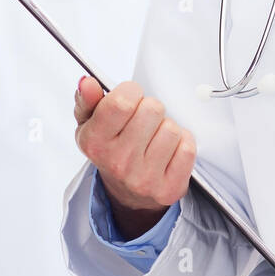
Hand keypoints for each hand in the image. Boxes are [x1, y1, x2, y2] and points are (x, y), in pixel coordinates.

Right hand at [74, 76, 195, 239]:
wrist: (126, 193)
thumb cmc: (111, 148)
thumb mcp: (90, 122)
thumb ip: (87, 98)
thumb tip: (88, 82)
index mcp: (95, 142)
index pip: (123, 102)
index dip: (131, 91)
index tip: (130, 98)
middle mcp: (118, 163)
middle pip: (153, 109)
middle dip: (151, 109)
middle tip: (143, 121)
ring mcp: (144, 179)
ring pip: (172, 128)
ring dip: (166, 127)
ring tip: (154, 137)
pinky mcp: (168, 189)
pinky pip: (187, 148)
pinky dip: (182, 144)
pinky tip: (168, 151)